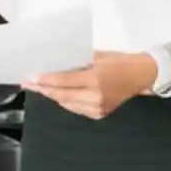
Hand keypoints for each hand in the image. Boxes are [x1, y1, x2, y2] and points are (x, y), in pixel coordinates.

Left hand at [21, 51, 157, 119]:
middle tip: (28, 84)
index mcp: (96, 79)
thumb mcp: (97, 56)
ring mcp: (98, 108)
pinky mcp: (100, 114)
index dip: (46, 80)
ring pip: (67, 104)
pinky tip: (57, 94)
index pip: (64, 82)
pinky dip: (65, 101)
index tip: (31, 77)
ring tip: (38, 88)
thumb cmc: (120, 61)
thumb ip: (77, 62)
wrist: (142, 75)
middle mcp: (96, 97)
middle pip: (63, 95)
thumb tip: (56, 64)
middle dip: (43, 90)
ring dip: (52, 96)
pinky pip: (76, 109)